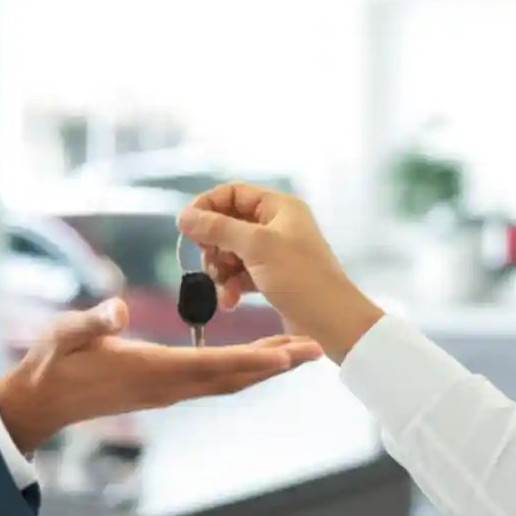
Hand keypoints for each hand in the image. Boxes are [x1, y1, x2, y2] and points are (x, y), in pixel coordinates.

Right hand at [0, 298, 322, 451]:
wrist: (42, 399)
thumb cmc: (52, 363)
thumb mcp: (65, 335)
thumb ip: (93, 322)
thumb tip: (119, 310)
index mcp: (150, 369)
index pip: (209, 365)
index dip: (249, 359)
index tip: (284, 354)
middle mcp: (167, 384)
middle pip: (232, 376)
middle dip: (275, 363)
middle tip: (313, 349)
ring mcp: (168, 388)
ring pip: (228, 379)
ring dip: (265, 365)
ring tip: (299, 348)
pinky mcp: (166, 385)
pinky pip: (214, 378)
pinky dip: (243, 365)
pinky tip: (260, 352)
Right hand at [176, 184, 384, 362]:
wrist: (332, 322)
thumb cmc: (300, 278)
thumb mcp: (256, 247)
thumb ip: (217, 229)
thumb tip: (183, 216)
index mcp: (279, 207)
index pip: (233, 193)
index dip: (207, 207)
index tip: (186, 228)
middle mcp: (277, 224)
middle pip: (228, 223)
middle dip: (213, 245)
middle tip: (208, 262)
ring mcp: (275, 252)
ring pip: (232, 251)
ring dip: (220, 269)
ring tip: (221, 287)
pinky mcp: (273, 276)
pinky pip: (241, 273)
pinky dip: (231, 285)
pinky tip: (229, 301)